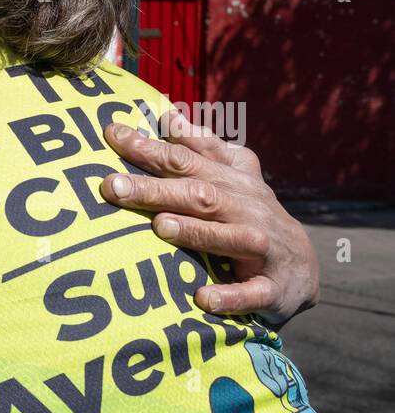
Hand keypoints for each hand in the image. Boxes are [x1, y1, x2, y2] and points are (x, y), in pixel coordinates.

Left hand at [99, 110, 318, 324]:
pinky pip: (251, 293)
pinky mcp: (270, 289)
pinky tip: (203, 297)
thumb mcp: (234, 179)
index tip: (111, 134)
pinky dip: (229, 295)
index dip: (151, 147)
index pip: (187, 160)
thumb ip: (203, 149)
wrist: (302, 271)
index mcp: (234, 183)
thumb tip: (168, 115)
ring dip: (195, 232)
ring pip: (229, 238)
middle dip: (156, 189)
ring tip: (160, 226)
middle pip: (200, 195)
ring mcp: (262, 249)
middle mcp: (248, 210)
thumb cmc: (252, 218)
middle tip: (111, 185)